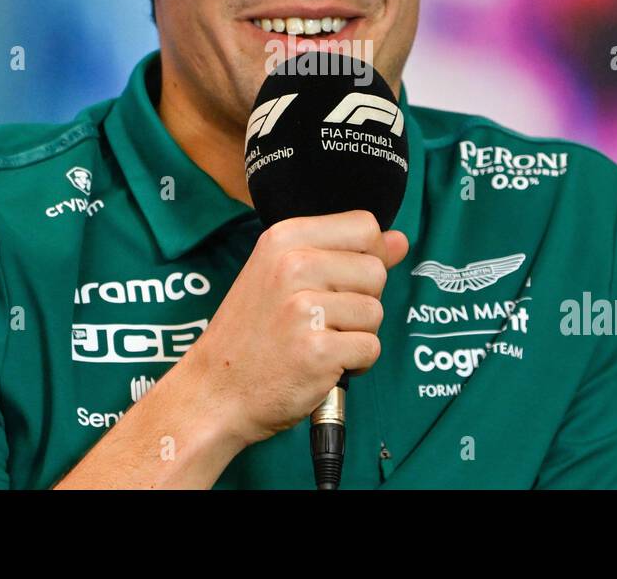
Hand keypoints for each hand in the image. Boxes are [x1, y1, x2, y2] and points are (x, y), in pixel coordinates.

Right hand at [185, 209, 407, 446]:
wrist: (215, 390)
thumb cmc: (251, 333)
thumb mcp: (282, 274)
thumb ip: (343, 252)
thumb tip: (400, 240)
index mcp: (284, 238)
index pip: (364, 225)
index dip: (370, 254)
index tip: (346, 279)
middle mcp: (293, 266)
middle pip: (376, 271)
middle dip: (362, 300)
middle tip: (322, 319)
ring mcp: (304, 309)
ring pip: (376, 312)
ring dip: (357, 334)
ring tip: (318, 341)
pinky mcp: (317, 351)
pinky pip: (371, 348)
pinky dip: (356, 363)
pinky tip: (323, 363)